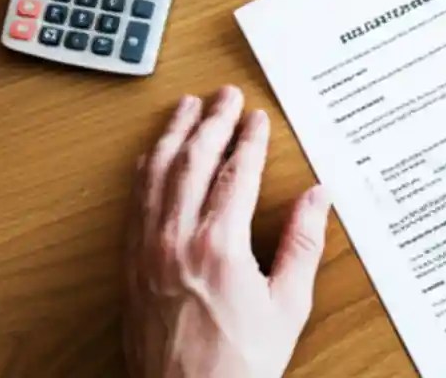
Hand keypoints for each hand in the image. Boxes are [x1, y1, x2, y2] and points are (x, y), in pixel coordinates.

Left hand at [124, 86, 331, 377]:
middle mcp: (175, 240)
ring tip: (186, 108)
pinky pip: (134, 202)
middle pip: (192, 162)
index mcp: (218, 246)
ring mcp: (146, 252)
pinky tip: (152, 156)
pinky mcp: (129, 266)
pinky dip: (145, 170)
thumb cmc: (239, 364)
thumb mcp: (288, 306)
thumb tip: (316, 197)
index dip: (248, 139)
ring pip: (155, 175)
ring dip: (171, 135)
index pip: (234, 174)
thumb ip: (302, 244)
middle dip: (211, 122)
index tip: (257, 118)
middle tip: (225, 95)